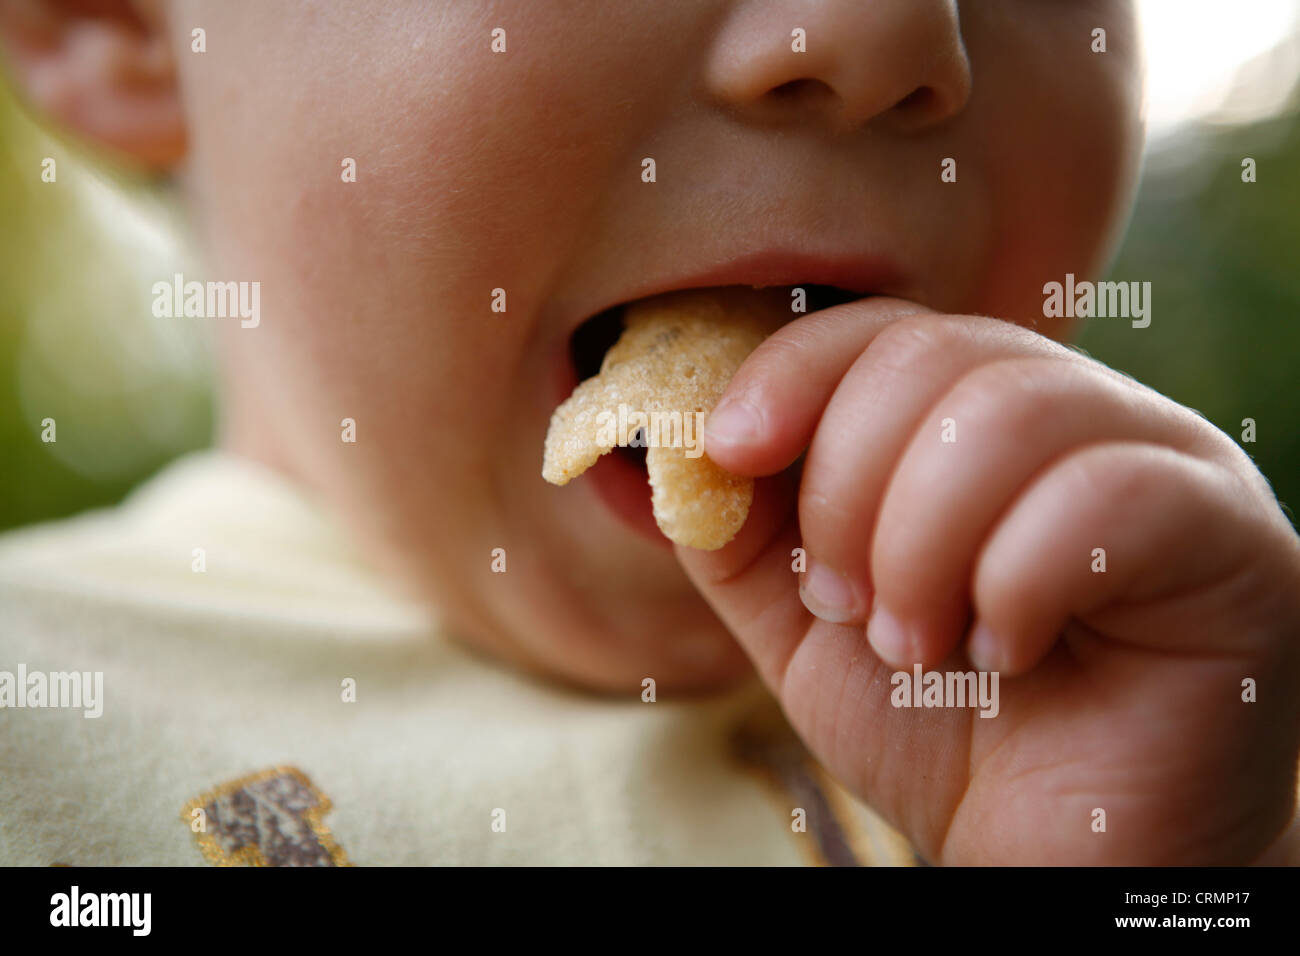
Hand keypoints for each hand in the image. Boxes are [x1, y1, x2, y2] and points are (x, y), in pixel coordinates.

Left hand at [679, 298, 1299, 863]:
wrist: (1056, 852)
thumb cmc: (941, 730)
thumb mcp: (806, 624)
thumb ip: (743, 532)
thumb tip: (663, 446)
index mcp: (984, 419)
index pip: (887, 327)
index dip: (793, 371)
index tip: (729, 447)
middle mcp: (1085, 416)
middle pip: (938, 354)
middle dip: (849, 488)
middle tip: (847, 607)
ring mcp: (1170, 462)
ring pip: (1012, 411)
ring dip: (920, 545)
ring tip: (914, 646)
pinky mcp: (1233, 537)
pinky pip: (1105, 495)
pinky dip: (1010, 582)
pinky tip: (1003, 656)